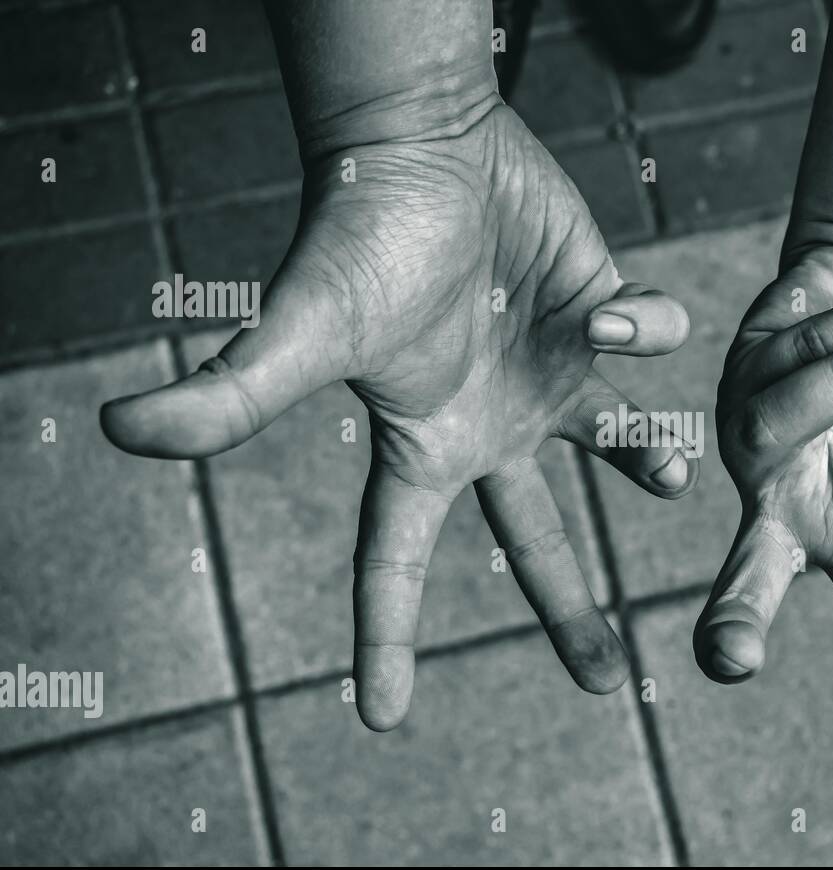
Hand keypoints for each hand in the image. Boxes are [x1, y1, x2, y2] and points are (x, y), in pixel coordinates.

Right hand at [101, 102, 695, 729]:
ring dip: (647, 463)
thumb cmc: (360, 232)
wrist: (425, 141)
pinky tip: (620, 319)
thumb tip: (119, 430)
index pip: (391, 561)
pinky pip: (647, 347)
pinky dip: (647, 337)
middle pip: (534, 541)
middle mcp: (491, 425)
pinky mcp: (599, 317)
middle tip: (608, 685)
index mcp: (421, 445)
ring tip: (666, 475)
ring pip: (617, 450)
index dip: (384, 638)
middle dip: (569, 611)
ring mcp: (551, 376)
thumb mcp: (305, 327)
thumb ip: (233, 392)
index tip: (381, 716)